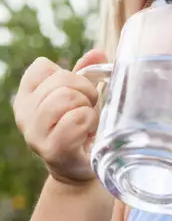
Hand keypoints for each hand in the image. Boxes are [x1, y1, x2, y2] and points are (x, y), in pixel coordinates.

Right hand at [13, 50, 107, 185]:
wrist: (80, 168)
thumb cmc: (80, 127)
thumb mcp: (80, 96)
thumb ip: (86, 73)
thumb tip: (97, 52)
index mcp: (27, 97)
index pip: (41, 67)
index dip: (67, 75)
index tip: (75, 92)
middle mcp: (24, 115)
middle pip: (60, 80)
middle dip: (85, 90)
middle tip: (88, 108)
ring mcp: (34, 134)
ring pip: (66, 97)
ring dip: (87, 107)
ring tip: (87, 121)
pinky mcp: (52, 150)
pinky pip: (76, 119)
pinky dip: (89, 122)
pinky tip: (87, 134)